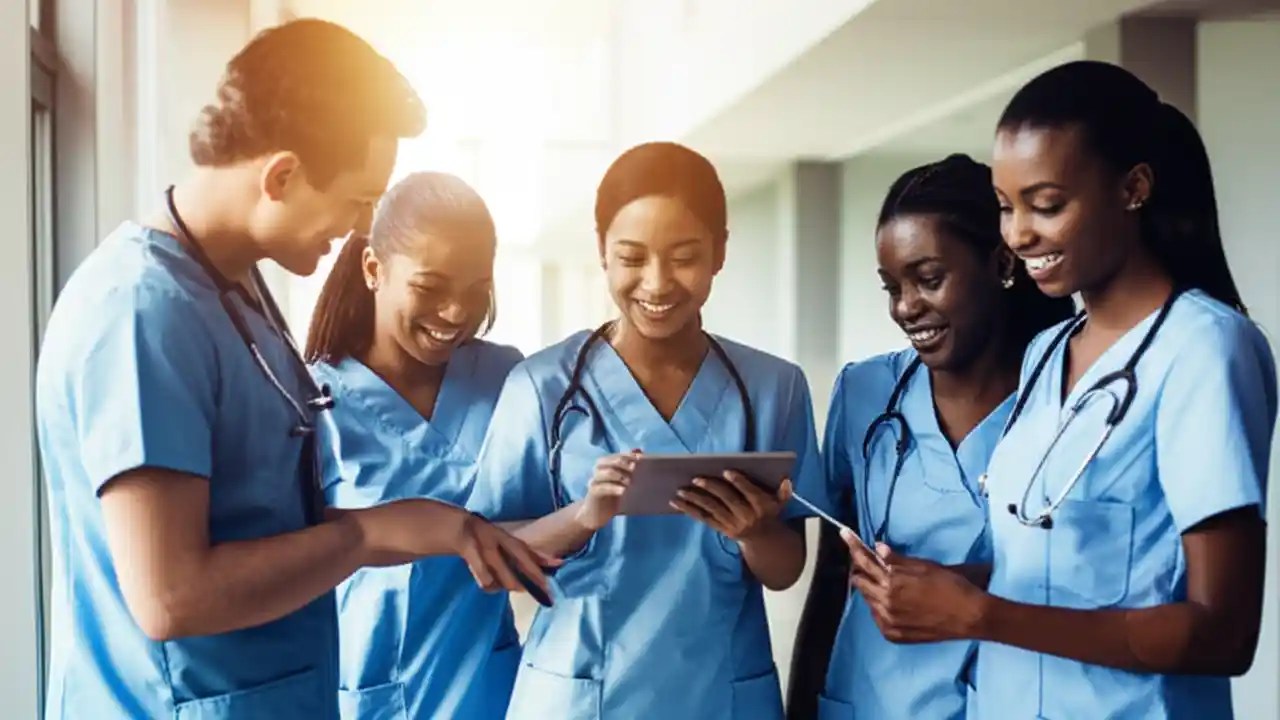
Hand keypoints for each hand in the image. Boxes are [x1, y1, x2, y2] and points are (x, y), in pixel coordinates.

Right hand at [348, 500, 558, 596]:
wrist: (372, 530)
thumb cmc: (396, 536)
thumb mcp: (432, 540)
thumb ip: (453, 546)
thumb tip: (471, 562)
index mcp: (466, 524)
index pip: (504, 539)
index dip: (528, 552)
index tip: (549, 563)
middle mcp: (469, 522)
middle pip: (511, 543)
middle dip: (534, 561)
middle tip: (556, 574)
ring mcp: (462, 525)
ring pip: (499, 551)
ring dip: (515, 574)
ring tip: (531, 590)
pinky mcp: (452, 534)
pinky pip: (476, 556)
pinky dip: (485, 572)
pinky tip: (488, 587)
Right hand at [574, 450, 639, 530]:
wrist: (596, 514)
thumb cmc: (612, 496)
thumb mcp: (622, 482)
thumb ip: (629, 467)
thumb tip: (638, 450)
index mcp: (606, 464)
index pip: (617, 456)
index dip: (628, 455)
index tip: (641, 458)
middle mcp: (598, 470)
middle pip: (608, 461)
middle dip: (622, 462)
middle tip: (635, 468)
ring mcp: (594, 481)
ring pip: (603, 473)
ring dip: (617, 474)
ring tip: (629, 481)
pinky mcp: (592, 493)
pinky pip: (601, 488)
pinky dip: (613, 488)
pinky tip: (623, 491)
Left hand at [671, 471, 792, 541]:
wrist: (764, 539)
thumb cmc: (769, 511)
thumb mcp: (780, 502)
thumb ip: (784, 491)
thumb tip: (787, 480)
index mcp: (762, 506)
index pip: (750, 493)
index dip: (740, 482)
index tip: (727, 471)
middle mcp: (747, 517)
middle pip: (727, 501)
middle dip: (712, 489)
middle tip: (696, 478)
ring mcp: (733, 525)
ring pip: (712, 510)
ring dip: (695, 500)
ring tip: (680, 490)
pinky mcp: (721, 529)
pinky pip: (704, 519)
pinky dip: (689, 510)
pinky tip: (676, 502)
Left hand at [844, 531, 985, 642]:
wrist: (970, 616)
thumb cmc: (951, 586)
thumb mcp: (925, 566)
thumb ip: (898, 559)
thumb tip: (877, 548)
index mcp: (892, 582)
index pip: (864, 560)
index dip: (853, 546)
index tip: (844, 534)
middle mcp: (885, 602)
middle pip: (860, 581)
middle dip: (861, 570)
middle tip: (870, 564)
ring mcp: (888, 621)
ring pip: (868, 600)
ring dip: (872, 589)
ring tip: (888, 584)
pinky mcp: (893, 635)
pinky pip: (877, 617)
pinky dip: (879, 607)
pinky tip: (892, 602)